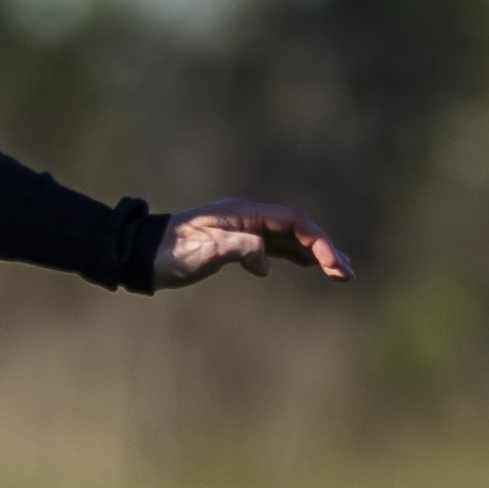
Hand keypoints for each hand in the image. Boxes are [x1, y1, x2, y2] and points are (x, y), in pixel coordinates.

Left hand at [153, 200, 352, 288]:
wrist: (140, 254)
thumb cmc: (169, 253)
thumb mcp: (203, 251)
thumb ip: (237, 249)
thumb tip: (265, 261)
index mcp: (243, 213)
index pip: (293, 222)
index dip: (318, 241)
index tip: (333, 265)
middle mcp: (247, 216)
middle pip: (297, 229)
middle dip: (325, 249)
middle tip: (348, 274)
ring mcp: (242, 228)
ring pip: (288, 238)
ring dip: (314, 253)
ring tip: (339, 273)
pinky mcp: (236, 242)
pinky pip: (274, 246)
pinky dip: (295, 255)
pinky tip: (308, 265)